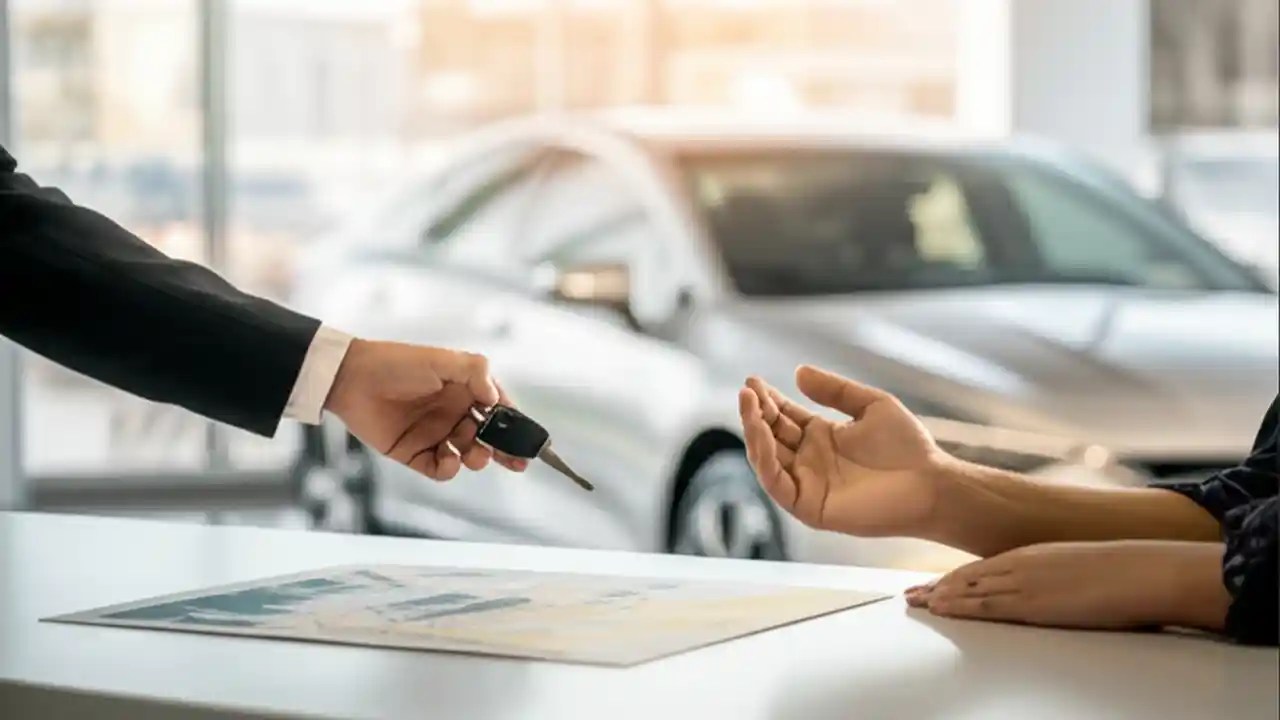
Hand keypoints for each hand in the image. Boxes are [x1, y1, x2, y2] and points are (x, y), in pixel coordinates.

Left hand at [323, 339, 526, 480]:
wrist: (351, 379)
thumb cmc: (397, 363)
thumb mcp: (443, 360)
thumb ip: (476, 373)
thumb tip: (496, 398)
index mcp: (465, 390)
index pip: (499, 409)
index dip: (516, 425)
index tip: (530, 440)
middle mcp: (453, 412)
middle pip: (489, 438)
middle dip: (505, 451)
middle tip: (516, 462)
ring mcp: (435, 434)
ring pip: (469, 455)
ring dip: (478, 458)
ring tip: (475, 455)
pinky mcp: (414, 452)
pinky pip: (440, 468)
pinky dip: (449, 469)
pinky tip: (448, 459)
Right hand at [738, 365, 944, 536]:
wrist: (930, 483)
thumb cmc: (908, 447)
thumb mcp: (871, 405)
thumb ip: (835, 390)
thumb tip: (798, 372)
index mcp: (822, 437)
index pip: (784, 417)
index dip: (767, 400)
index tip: (752, 382)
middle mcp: (810, 461)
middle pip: (771, 436)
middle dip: (755, 413)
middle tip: (746, 391)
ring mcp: (808, 484)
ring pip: (767, 459)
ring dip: (754, 433)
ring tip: (749, 406)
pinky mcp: (810, 507)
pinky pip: (777, 485)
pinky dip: (764, 461)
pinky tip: (761, 437)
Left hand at [908, 540, 1229, 632]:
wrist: (1141, 571)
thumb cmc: (1121, 571)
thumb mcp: (1078, 568)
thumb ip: (1057, 576)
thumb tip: (1054, 588)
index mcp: (1032, 554)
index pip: (981, 568)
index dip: (953, 578)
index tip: (933, 586)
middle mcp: (1022, 564)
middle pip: (967, 577)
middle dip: (936, 588)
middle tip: (910, 596)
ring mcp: (1025, 582)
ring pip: (969, 589)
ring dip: (939, 597)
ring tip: (915, 603)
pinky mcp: (1033, 602)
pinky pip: (986, 604)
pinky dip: (959, 606)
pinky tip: (941, 608)